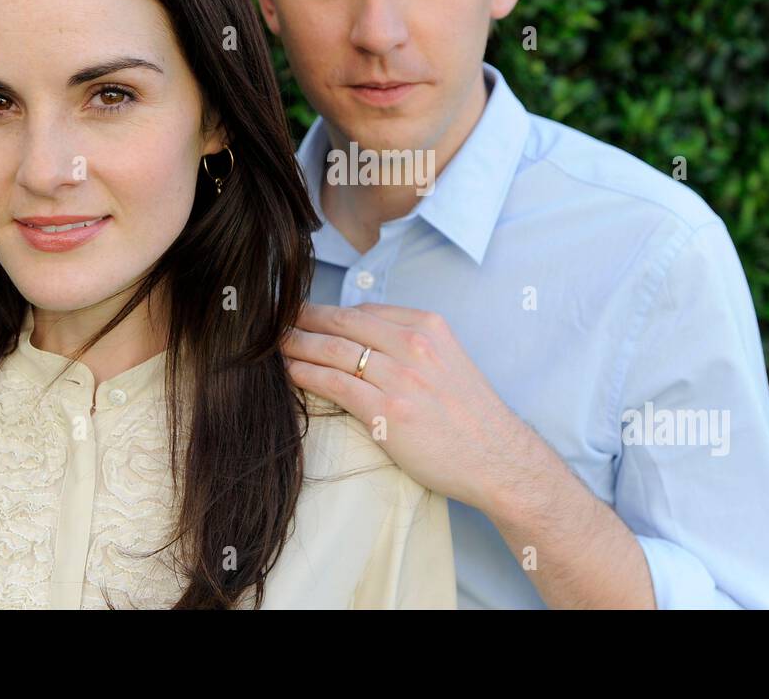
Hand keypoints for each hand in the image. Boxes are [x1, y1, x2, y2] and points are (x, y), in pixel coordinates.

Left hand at [280, 302, 530, 509]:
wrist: (497, 458)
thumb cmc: (469, 416)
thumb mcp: (447, 359)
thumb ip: (410, 344)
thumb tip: (364, 337)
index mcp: (428, 327)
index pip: (364, 310)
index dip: (328, 311)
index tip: (303, 314)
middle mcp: (414, 345)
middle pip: (342, 323)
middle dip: (302, 319)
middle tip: (273, 321)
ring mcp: (401, 377)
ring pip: (333, 350)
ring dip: (295, 345)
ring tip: (271, 345)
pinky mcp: (388, 411)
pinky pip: (335, 384)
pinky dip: (306, 375)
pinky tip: (288, 373)